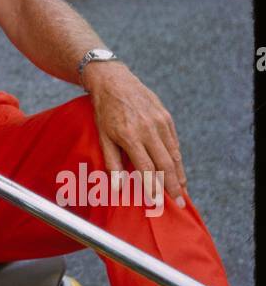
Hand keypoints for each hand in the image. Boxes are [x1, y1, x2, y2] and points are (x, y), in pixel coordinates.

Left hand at [81, 61, 187, 206]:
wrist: (114, 81)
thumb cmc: (105, 111)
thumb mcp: (103, 136)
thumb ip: (112, 162)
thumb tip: (118, 188)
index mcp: (131, 135)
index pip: (147, 168)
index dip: (154, 188)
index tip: (159, 204)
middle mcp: (149, 129)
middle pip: (166, 164)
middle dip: (173, 186)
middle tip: (180, 204)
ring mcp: (160, 122)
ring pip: (174, 154)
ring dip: (179, 175)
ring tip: (182, 192)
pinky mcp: (166, 116)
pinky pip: (174, 142)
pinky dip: (178, 158)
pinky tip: (179, 171)